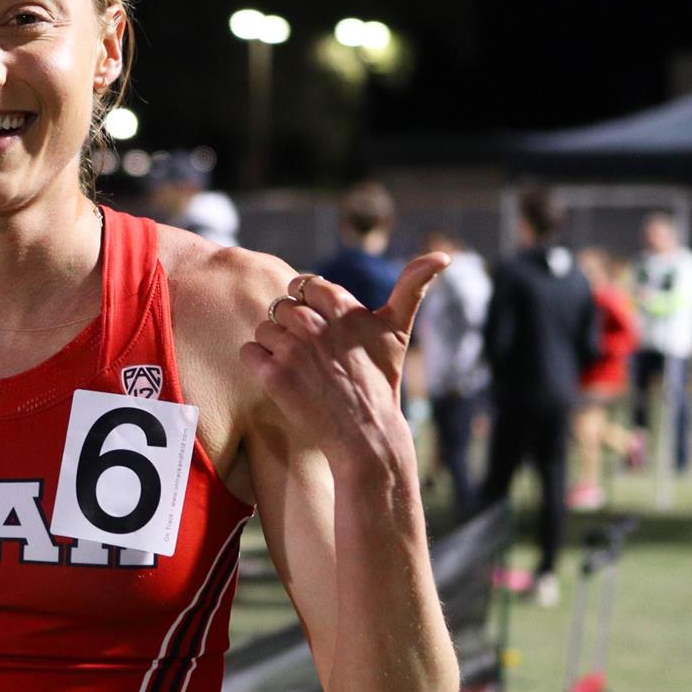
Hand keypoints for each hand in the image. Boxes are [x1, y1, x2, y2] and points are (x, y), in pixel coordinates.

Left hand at [239, 255, 450, 471]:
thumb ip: (413, 287)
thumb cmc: (381, 379)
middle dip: (292, 326)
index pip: (304, 284)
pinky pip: (249, 351)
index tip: (323, 327)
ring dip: (275, 344)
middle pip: (282, 305)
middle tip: (312, 353)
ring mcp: (293, 350)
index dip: (310, 305)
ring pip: (264, 327)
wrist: (366, 434)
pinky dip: (259, 362)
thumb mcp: (398, 330)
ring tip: (300, 367)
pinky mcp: (274, 376)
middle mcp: (315, 324)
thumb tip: (443, 256)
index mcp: (341, 306)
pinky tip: (282, 377)